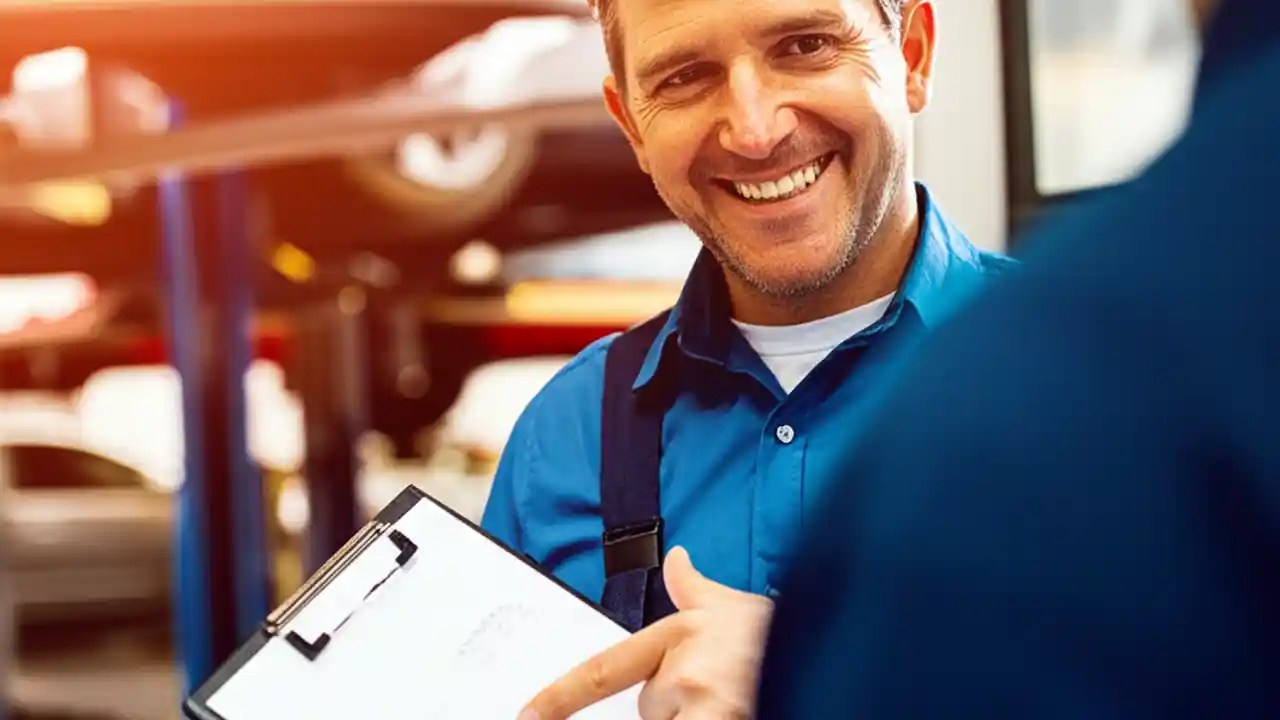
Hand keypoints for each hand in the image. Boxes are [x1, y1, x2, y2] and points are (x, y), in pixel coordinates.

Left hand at [519, 547, 773, 719]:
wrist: (843, 651)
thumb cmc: (794, 634)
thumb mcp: (742, 605)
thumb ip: (697, 587)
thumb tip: (676, 557)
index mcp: (684, 633)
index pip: (605, 669)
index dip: (560, 697)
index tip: (526, 716)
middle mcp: (687, 671)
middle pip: (652, 709)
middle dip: (684, 706)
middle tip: (733, 688)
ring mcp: (707, 705)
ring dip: (703, 713)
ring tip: (742, 691)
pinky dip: (711, 714)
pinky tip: (738, 697)